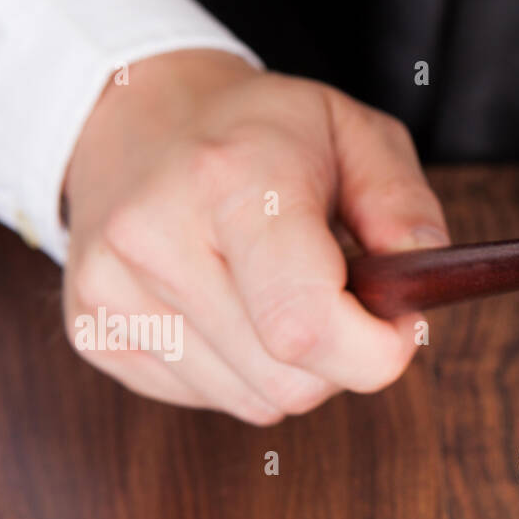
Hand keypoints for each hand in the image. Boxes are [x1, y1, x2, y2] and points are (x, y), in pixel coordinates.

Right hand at [62, 49, 447, 423]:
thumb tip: (424, 285)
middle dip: (340, 357)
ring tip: (275, 292)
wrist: (133, 116)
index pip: (306, 324)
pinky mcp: (94, 333)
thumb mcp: (355, 134)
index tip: (397, 324)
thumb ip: (404, 210)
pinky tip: (230, 306)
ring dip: (292, 367)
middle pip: (292, 380)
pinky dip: (242, 370)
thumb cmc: (260, 132)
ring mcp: (113, 291)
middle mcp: (156, 236)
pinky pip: (211, 401)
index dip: (374, 349)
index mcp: (230, 178)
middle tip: (338, 298)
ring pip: (257, 402)